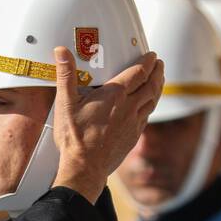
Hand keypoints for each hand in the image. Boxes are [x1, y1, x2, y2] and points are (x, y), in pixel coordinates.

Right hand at [52, 47, 163, 204]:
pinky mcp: (134, 136)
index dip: (147, 61)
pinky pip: (147, 116)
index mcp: (114, 95)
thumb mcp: (65, 103)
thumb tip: (62, 53)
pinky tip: (147, 105)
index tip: (151, 55)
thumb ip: (66, 76)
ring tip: (158, 80)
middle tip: (158, 64)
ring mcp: (133, 122)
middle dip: (157, 72)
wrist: (85, 167)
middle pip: (151, 85)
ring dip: (157, 87)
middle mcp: (128, 107)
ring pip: (152, 100)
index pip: (138, 72)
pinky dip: (150, 105)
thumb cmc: (75, 138)